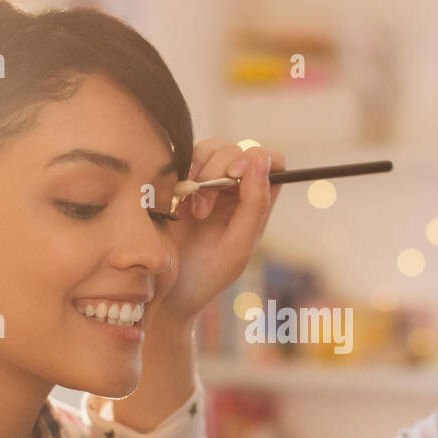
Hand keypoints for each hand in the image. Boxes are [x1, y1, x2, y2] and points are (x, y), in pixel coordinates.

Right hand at [150, 138, 284, 329]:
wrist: (165, 289)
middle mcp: (235, 189)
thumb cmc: (207, 275)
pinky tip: (176, 197)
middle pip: (237, 150)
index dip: (257, 159)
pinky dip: (182, 169)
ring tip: (190, 209)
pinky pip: (185, 157)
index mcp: (256, 202)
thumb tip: (263, 161)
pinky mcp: (180, 181)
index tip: (236, 175)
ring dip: (200, 171)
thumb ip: (254, 205)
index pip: (273, 162)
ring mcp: (207, 183)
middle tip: (203, 210)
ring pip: (211, 148)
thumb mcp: (237, 245)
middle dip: (220, 171)